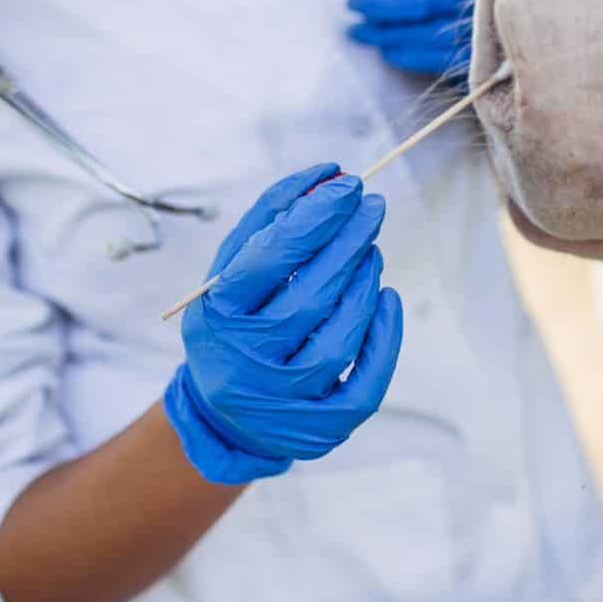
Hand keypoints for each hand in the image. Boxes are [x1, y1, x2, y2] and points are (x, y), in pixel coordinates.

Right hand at [163, 164, 402, 483]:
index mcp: (216, 317)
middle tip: (372, 207)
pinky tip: (387, 298)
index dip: (315, 216)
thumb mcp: (231, 270)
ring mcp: (284, 401)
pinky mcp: (321, 427)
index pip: (270, 258)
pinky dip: (383, 337)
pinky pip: (365, 381)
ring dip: (364, 283)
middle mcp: (245, 365)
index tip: (348, 184)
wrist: (225, 413)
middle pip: (310, 295)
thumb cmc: (235, 321)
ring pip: (339, 337)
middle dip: (349, 241)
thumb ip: (272, 218)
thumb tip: (326, 174)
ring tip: (371, 250)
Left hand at [346, 0, 483, 83]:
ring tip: (358, 31)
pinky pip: (439, 58)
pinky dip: (410, 56)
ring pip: (427, 32)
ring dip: (388, 32)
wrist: (511, 21)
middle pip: (424, 1)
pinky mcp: (476, 57)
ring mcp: (478, 29)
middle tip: (353, 2)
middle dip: (383, 3)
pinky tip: (387, 52)